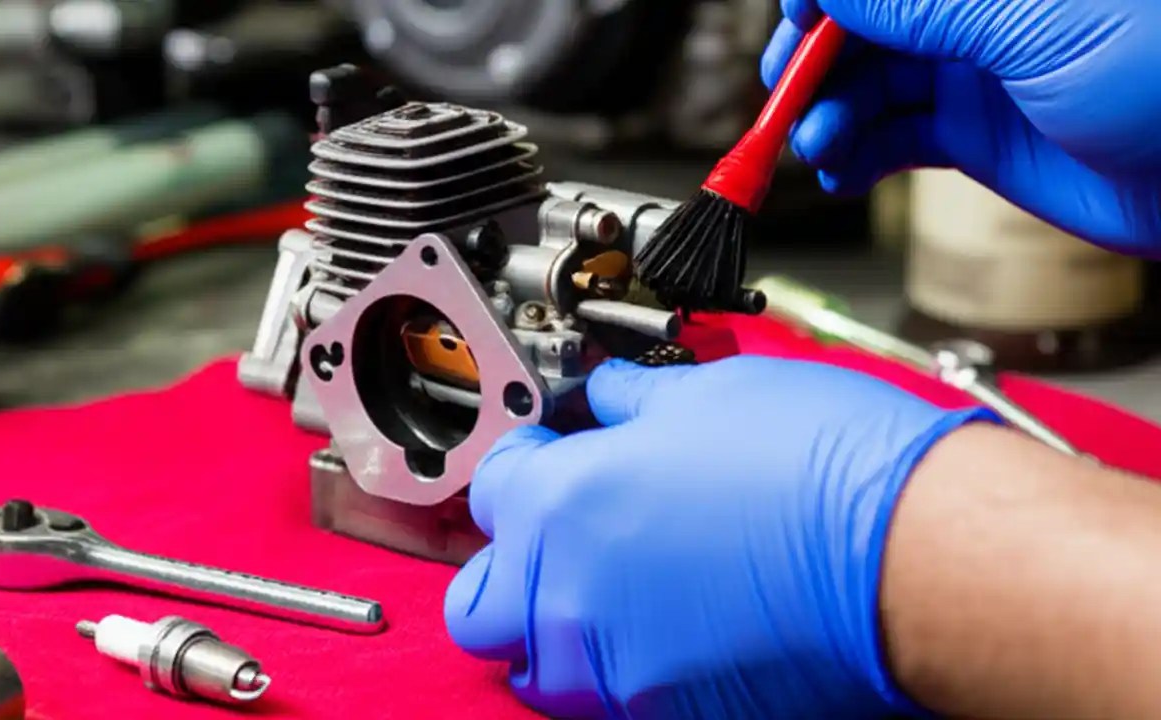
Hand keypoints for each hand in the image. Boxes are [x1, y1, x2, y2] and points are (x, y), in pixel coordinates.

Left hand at [443, 356, 993, 717]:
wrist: (916, 559)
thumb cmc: (824, 472)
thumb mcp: (710, 395)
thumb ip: (634, 403)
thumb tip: (612, 398)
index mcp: (562, 506)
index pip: (491, 487)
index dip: (523, 460)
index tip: (551, 454)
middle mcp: (568, 597)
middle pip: (481, 601)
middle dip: (509, 564)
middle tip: (560, 534)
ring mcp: (616, 670)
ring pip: (537, 664)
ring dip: (555, 626)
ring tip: (614, 586)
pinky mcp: (668, 716)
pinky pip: (610, 697)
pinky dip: (622, 665)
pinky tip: (673, 623)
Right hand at [762, 0, 1160, 253]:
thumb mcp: (1028, 20)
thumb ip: (916, 6)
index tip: (796, 23)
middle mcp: (974, 12)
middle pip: (862, 26)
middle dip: (813, 59)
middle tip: (785, 96)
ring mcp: (970, 70)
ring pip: (867, 85)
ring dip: (827, 116)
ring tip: (817, 146)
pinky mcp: (973, 133)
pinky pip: (891, 138)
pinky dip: (855, 155)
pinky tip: (839, 169)